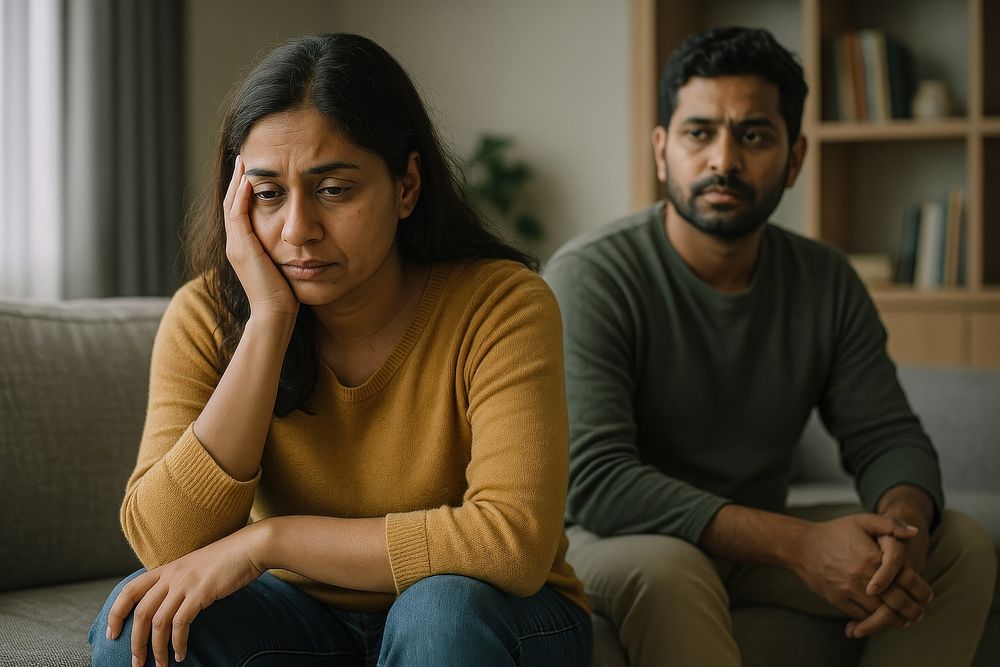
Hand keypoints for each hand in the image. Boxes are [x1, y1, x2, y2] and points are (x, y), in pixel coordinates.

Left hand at [106, 525, 265, 664]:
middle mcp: (171, 576)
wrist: (248, 548)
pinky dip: (178, 643)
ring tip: (159, 665)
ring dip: (156, 648)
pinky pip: (181, 624)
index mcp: (166, 569)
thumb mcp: (193, 567)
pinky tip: (181, 653)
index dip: (116, 613)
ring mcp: (185, 584)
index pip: (129, 590)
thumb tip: (167, 604)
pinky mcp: (201, 593)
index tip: (112, 633)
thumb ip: (178, 582)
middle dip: (135, 642)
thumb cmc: (225, 560)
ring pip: (158, 622)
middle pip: (140, 613)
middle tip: (136, 662)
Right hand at [224, 155, 298, 319]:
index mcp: (244, 248)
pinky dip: (242, 197)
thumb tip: (303, 238)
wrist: (275, 315)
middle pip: (231, 203)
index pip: (239, 210)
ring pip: (231, 205)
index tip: (253, 170)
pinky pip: (237, 215)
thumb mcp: (284, 266)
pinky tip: (249, 180)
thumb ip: (285, 250)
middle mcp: (235, 245)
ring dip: (237, 181)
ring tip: (245, 161)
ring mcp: (236, 246)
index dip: (243, 190)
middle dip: (238, 179)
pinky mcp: (242, 249)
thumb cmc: (285, 296)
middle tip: (244, 156)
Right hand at [792, 514, 918, 620]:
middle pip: (896, 602)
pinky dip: (875, 620)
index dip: (921, 591)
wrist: (801, 547)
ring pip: (881, 614)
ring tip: (905, 618)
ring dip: (896, 619)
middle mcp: (862, 578)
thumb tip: (915, 533)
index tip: (927, 595)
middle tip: (919, 613)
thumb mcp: (862, 521)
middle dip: (912, 611)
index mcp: (872, 558)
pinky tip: (882, 617)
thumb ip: (890, 524)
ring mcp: (849, 591)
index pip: (906, 581)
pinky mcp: (839, 601)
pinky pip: (863, 617)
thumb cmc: (834, 533)